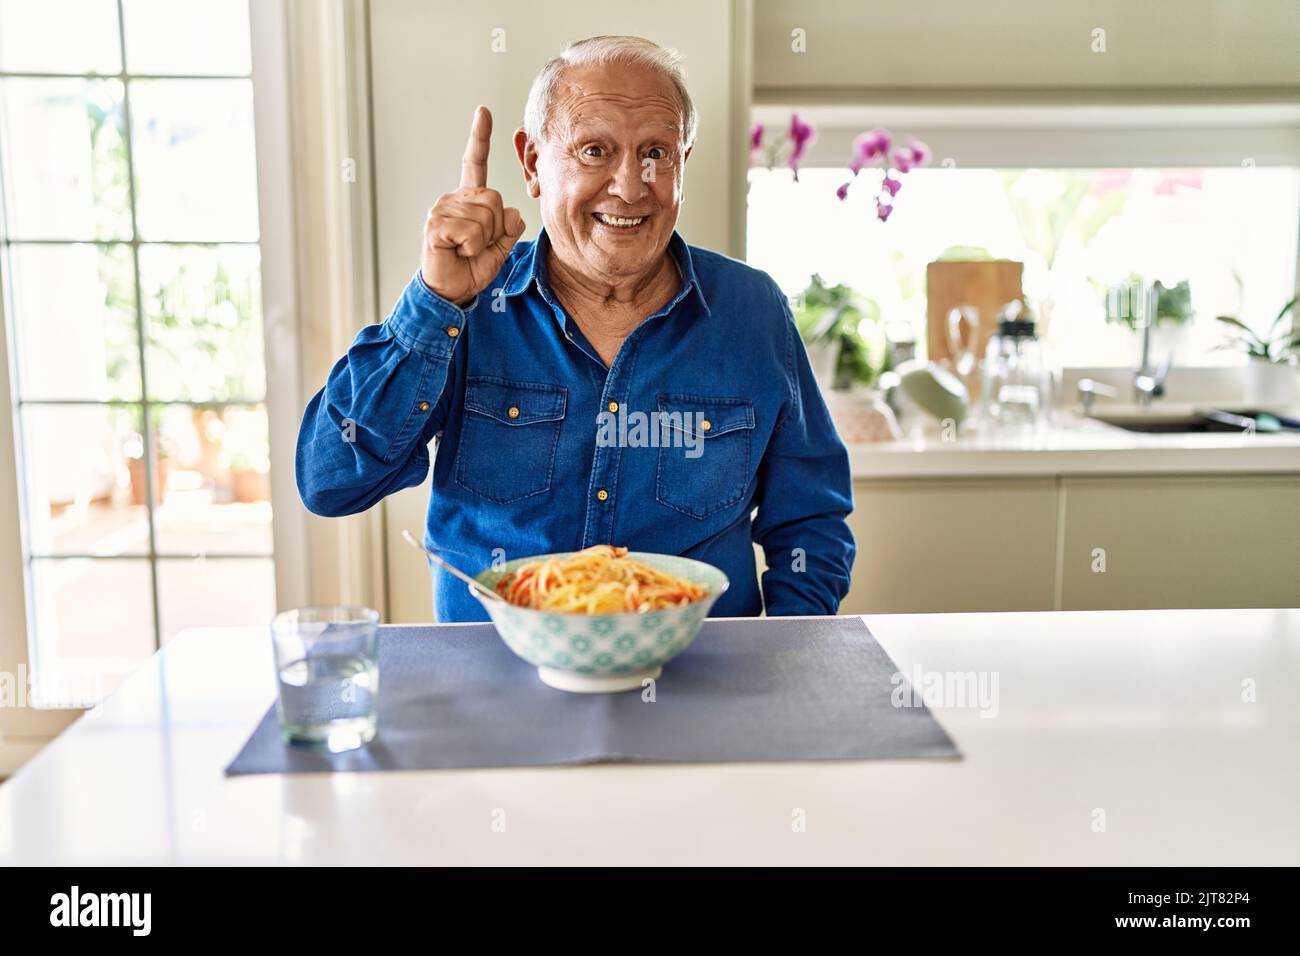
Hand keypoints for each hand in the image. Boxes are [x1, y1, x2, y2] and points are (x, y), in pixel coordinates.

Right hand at [420, 106, 526, 306]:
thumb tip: (513, 213)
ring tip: (465, 250)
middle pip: (494, 199)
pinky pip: (471, 232)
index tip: (483, 112)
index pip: (475, 162)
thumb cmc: (471, 267)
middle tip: (477, 245)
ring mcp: (442, 209)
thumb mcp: (500, 247)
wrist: (451, 290)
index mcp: (469, 199)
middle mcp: (453, 198)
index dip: (480, 137)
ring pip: (485, 216)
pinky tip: (457, 252)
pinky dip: (471, 248)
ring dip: (483, 241)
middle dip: (495, 228)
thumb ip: (510, 228)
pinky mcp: (435, 225)